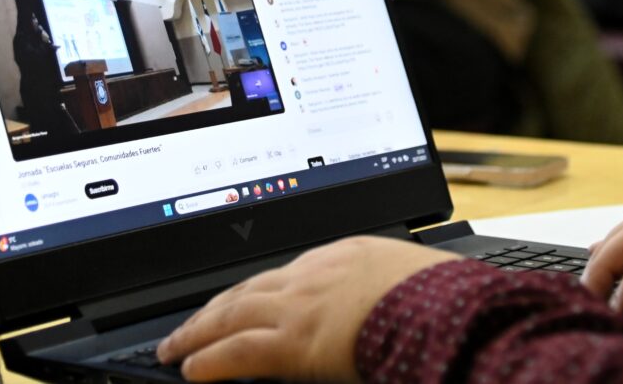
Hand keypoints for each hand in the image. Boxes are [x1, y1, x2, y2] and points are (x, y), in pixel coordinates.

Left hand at [158, 236, 460, 380]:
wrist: (447, 308)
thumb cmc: (444, 301)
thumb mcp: (411, 282)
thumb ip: (383, 290)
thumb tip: (376, 306)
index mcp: (346, 255)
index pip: (287, 272)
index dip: (258, 288)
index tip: (243, 298)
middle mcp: (316, 273)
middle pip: (251, 287)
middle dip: (217, 306)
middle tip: (190, 321)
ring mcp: (301, 305)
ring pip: (233, 313)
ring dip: (199, 330)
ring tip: (175, 346)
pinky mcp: (294, 341)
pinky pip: (238, 350)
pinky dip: (209, 358)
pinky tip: (190, 368)